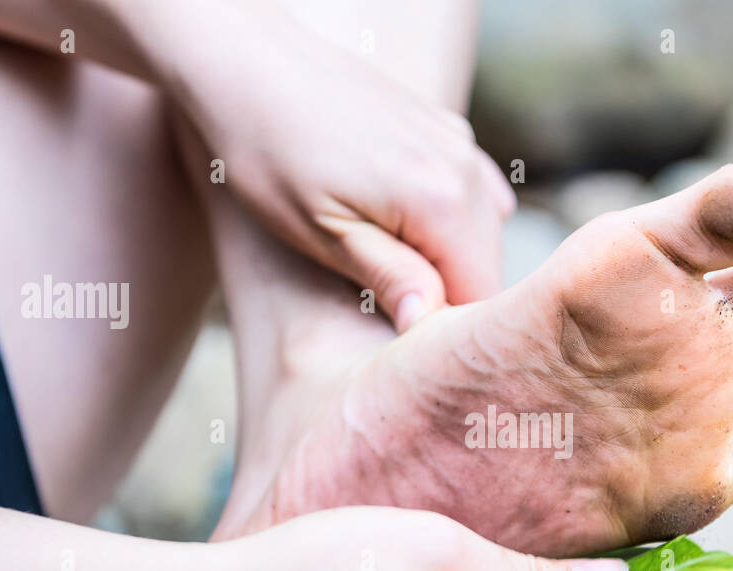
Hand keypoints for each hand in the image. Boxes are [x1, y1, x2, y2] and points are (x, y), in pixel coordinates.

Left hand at [150, 0, 514, 329]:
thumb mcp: (321, 234)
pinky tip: (407, 228)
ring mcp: (458, 142)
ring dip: (445, 259)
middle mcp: (464, 167)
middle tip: (388, 315)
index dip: (446, 333)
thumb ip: (388, 278)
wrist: (244, 62)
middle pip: (488, 266)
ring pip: (481, 231)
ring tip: (387, 266)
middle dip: (449, 296)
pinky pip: (471, 193)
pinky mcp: (444, 129)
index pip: (481, 297)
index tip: (403, 346)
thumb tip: (428, 325)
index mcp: (441, 200)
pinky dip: (448, 221)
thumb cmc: (267, 153)